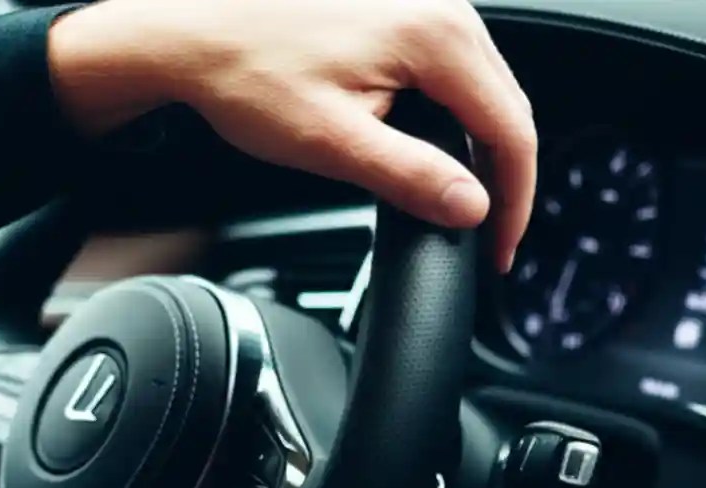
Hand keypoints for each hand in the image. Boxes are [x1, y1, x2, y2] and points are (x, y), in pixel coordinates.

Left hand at [49, 0, 536, 271]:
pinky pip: (447, 69)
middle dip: (502, 177)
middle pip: (503, 105)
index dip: (513, 199)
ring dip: (477, 147)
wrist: (191, 32)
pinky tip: (432, 149)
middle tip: (486, 236)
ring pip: (479, 87)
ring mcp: (420, 4)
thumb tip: (472, 207)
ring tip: (461, 202)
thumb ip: (411, 177)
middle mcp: (439, 7)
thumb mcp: (333, 142)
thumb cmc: (247, 74)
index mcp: (436, 35)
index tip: (498, 246)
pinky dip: (451, 115)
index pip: (509, 129)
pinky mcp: (397, 11)